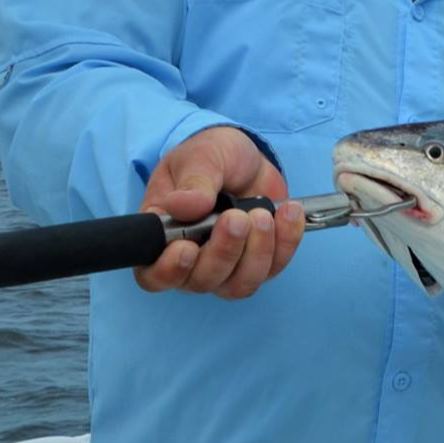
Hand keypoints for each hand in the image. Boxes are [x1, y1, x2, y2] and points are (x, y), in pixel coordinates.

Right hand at [135, 126, 305, 298]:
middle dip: (224, 252)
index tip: (188, 247)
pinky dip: (285, 242)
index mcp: (163, 237)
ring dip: (257, 251)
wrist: (247, 158)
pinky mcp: (259, 261)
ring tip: (264, 214)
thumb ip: (192, 182)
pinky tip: (288, 213)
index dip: (170, 271)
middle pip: (202, 281)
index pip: (154, 275)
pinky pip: (274, 268)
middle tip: (237, 217)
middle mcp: (192, 260)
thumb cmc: (211, 158)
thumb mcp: (199, 158)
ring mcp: (227, 265)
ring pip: (239, 284)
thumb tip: (182, 206)